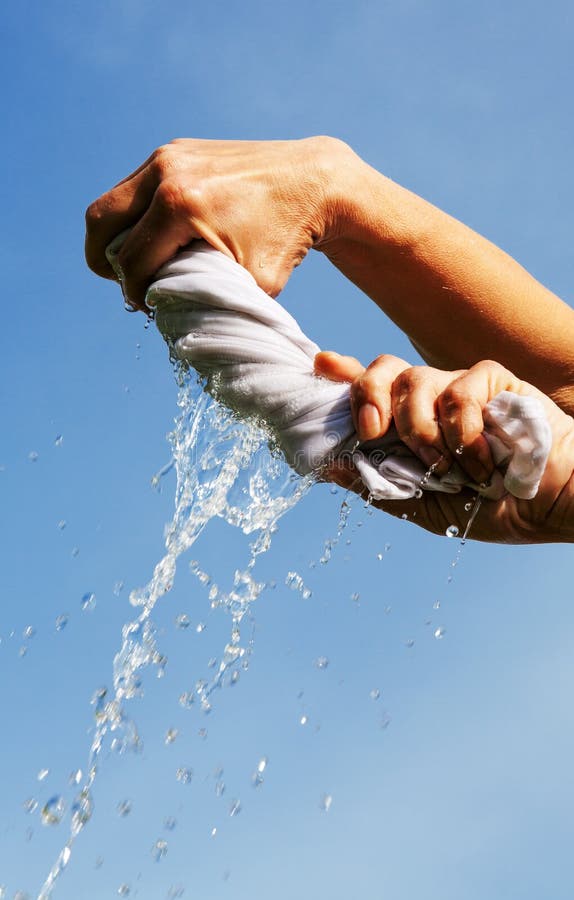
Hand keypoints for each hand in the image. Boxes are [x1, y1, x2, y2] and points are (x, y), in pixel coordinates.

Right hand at [85, 136, 350, 309]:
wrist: (313, 182)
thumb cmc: (287, 238)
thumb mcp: (253, 283)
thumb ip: (208, 301)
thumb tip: (170, 319)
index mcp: (180, 206)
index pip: (131, 262)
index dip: (135, 295)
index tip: (152, 309)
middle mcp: (166, 173)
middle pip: (100, 224)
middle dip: (107, 263)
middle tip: (132, 284)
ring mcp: (168, 155)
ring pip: (112, 203)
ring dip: (119, 238)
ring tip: (149, 263)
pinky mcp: (176, 150)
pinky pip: (135, 188)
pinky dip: (138, 216)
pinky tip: (165, 238)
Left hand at [314, 352, 573, 543]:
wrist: (547, 505)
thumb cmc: (490, 504)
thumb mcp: (425, 505)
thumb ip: (380, 485)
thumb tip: (329, 468)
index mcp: (410, 421)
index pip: (371, 387)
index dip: (343, 373)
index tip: (320, 363)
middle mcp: (431, 397)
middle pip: (384, 369)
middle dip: (368, 397)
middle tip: (372, 433)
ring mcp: (460, 385)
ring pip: (415, 381)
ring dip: (422, 434)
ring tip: (449, 470)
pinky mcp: (492, 380)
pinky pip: (458, 394)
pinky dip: (463, 435)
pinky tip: (482, 462)